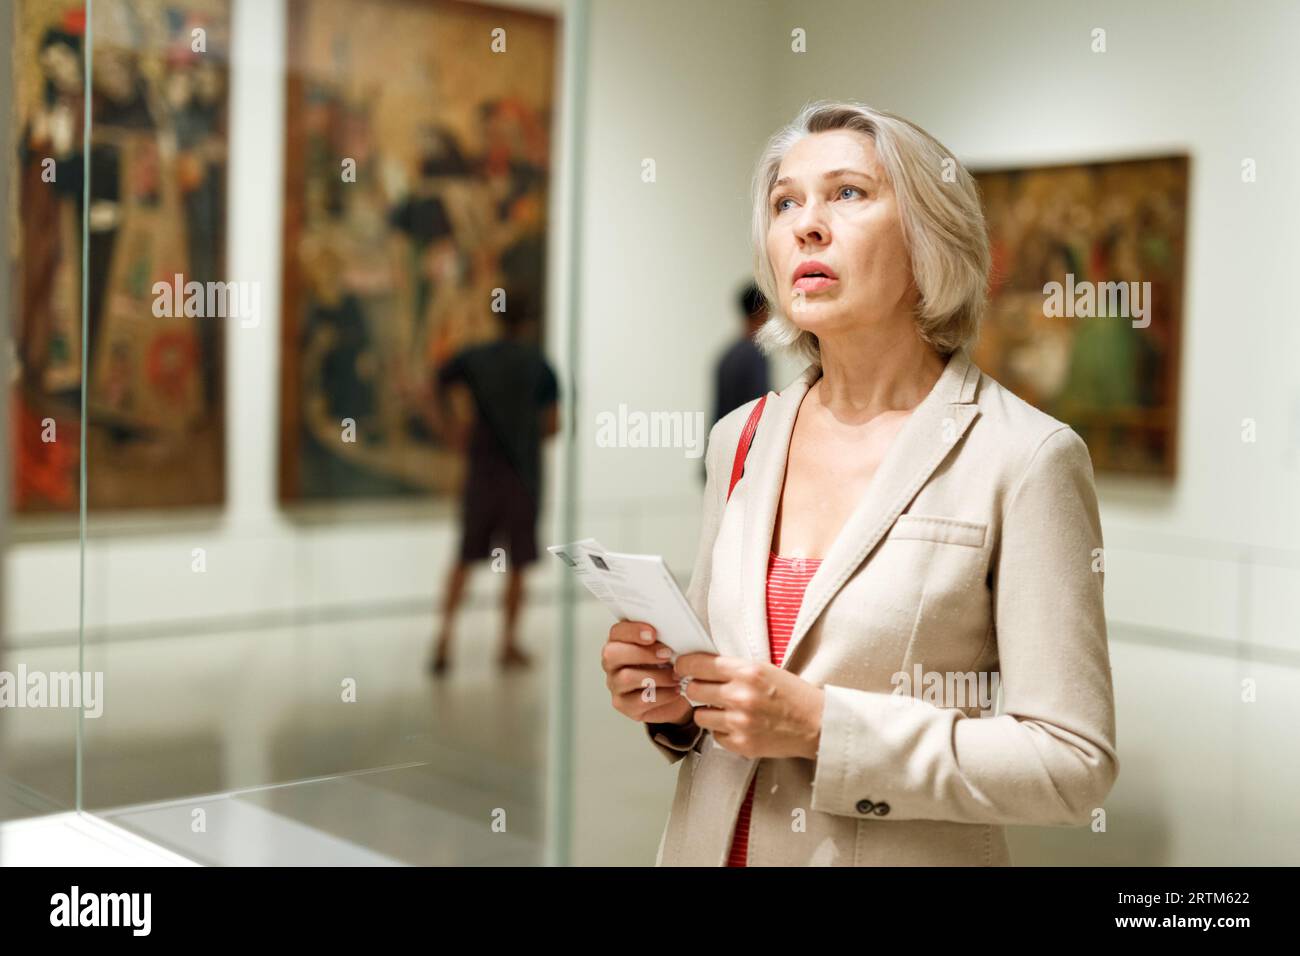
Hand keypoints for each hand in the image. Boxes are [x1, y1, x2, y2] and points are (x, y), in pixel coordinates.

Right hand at [602, 621, 691, 725]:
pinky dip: (662, 695)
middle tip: (667, 655)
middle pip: (613, 654)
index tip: (653, 634)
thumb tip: (671, 631)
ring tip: (676, 676)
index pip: (617, 632)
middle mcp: (612, 663)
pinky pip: (639, 700)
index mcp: (620, 642)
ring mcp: (615, 684)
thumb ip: (662, 637)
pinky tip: (674, 690)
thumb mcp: (665, 646)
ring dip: (657, 676)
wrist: (675, 692)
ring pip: (627, 678)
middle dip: (642, 653)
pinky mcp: (624, 704)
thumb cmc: (667, 665)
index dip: (633, 631)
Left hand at [672, 653, 823, 759]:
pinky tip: (739, 725)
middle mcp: (740, 696)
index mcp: (746, 672)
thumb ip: (734, 668)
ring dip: (708, 712)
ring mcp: (740, 722)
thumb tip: (701, 666)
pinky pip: (715, 736)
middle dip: (695, 689)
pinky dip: (723, 731)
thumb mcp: (764, 669)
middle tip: (704, 690)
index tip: (682, 667)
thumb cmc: (793, 695)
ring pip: (699, 716)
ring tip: (724, 710)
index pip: (698, 664)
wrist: (817, 724)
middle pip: (692, 690)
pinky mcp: (742, 744)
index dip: (684, 665)